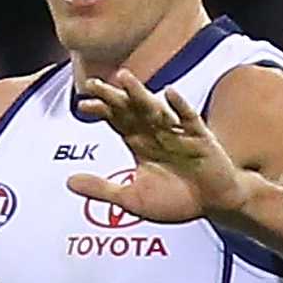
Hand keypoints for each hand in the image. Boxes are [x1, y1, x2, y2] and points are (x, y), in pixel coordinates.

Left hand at [65, 69, 252, 224]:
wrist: (214, 205)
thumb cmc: (175, 200)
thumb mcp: (132, 199)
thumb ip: (101, 189)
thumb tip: (67, 182)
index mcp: (140, 144)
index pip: (117, 121)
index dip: (100, 111)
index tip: (82, 104)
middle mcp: (157, 133)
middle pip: (131, 110)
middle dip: (113, 96)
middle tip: (94, 84)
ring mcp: (179, 133)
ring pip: (156, 110)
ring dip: (140, 94)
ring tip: (124, 78)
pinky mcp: (201, 139)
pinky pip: (189, 120)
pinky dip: (180, 107)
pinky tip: (169, 94)